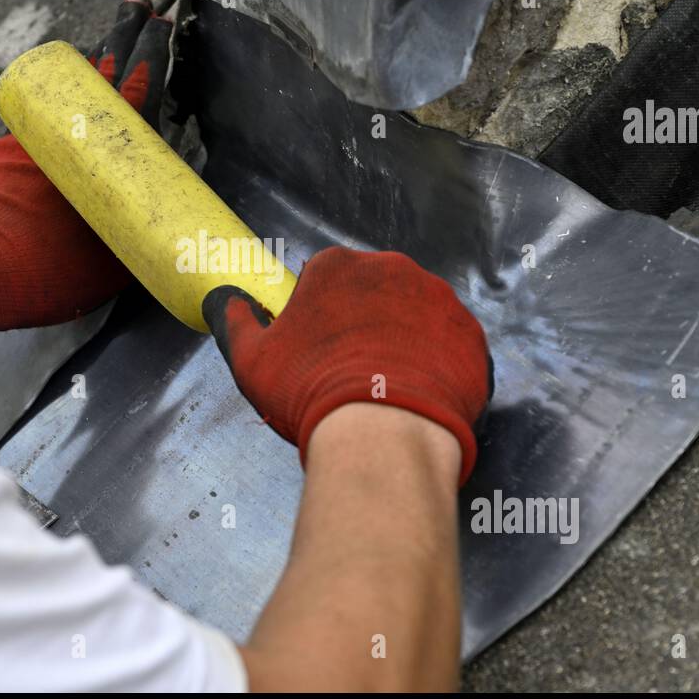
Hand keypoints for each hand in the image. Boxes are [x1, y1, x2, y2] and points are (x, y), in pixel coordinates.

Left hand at [0, 0, 172, 340]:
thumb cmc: (51, 273)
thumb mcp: (114, 261)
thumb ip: (139, 234)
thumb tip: (160, 223)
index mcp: (104, 155)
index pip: (136, 89)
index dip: (151, 53)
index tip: (162, 23)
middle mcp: (69, 134)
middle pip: (101, 70)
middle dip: (121, 36)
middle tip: (139, 7)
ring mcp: (35, 136)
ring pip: (69, 87)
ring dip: (92, 65)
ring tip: (112, 43)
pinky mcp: (9, 147)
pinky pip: (44, 112)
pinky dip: (62, 100)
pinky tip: (72, 99)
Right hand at [202, 247, 492, 482]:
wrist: (385, 433)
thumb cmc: (311, 392)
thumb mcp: (251, 361)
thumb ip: (236, 323)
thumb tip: (227, 302)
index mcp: (337, 266)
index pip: (325, 279)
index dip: (320, 315)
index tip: (318, 349)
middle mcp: (392, 269)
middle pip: (374, 292)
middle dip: (365, 323)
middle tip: (354, 369)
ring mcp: (438, 299)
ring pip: (416, 315)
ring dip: (404, 340)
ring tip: (390, 386)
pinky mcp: (472, 333)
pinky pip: (452, 344)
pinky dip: (440, 364)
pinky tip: (422, 395)